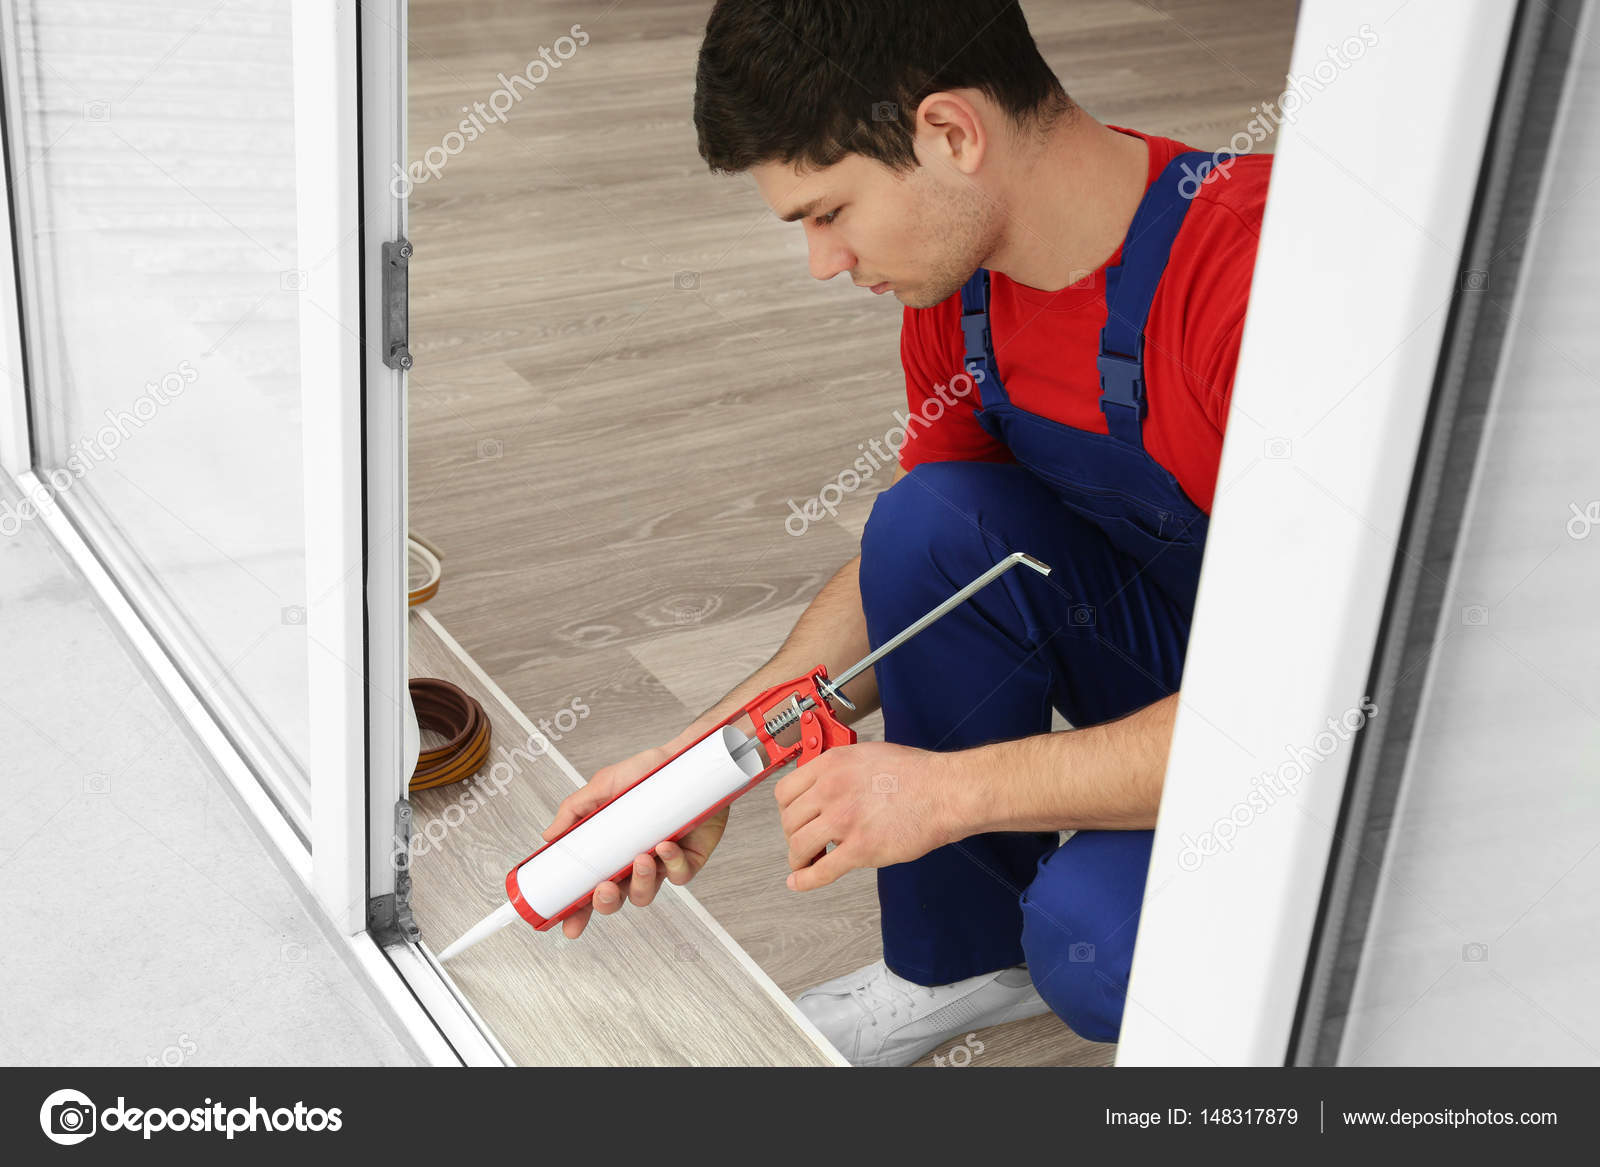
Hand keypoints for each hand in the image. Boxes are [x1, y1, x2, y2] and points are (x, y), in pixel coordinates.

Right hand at [542, 737, 727, 937]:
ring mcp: (661, 864)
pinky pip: (680, 875)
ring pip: (646, 894)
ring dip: (641, 883)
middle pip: (616, 900)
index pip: (589, 889)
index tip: (568, 925)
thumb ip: (575, 809)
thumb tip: (548, 835)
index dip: (578, 912)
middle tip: (604, 888)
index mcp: (611, 853)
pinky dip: (673, 864)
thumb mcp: (605, 785)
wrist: (687, 760)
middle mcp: (634, 863)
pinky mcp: (689, 860)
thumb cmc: (647, 773)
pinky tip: (665, 846)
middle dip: (607, 903)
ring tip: (641, 858)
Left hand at [774, 741, 962, 891]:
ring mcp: (844, 821)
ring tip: (807, 862)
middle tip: (804, 841)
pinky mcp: (860, 849)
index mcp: (831, 765)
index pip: (785, 792)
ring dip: (799, 859)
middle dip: (793, 835)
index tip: (793, 818)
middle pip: (789, 821)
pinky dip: (805, 881)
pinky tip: (799, 882)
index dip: (786, 810)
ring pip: (799, 846)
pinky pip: (821, 871)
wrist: (945, 791)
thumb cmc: (917, 774)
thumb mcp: (867, 755)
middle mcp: (831, 790)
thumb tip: (825, 785)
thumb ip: (840, 771)